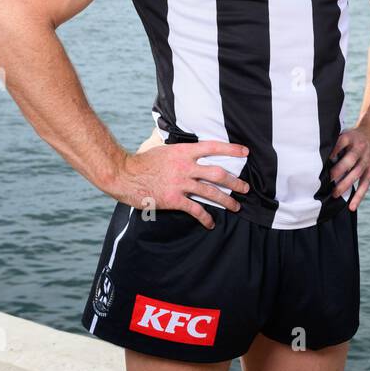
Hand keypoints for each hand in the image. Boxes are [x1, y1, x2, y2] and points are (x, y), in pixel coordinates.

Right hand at [108, 139, 251, 229]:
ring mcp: (180, 183)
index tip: (245, 152)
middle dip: (234, 181)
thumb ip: (181, 152)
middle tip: (246, 187)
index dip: (231, 149)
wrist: (124, 174)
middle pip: (217, 173)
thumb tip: (193, 151)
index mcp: (184, 151)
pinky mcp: (174, 199)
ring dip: (226, 200)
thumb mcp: (164, 149)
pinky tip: (211, 223)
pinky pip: (195, 209)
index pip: (212, 147)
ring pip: (210, 192)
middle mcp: (185, 167)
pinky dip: (205, 218)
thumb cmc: (142, 161)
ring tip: (236, 206)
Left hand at [328, 122, 369, 210]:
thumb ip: (333, 144)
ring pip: (357, 173)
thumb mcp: (344, 134)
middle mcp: (360, 148)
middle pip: (350, 160)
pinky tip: (352, 206)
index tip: (322, 161)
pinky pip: (366, 184)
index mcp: (350, 137)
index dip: (332, 151)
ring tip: (334, 194)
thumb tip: (315, 158)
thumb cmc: (353, 137)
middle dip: (338, 171)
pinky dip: (359, 196)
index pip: (340, 143)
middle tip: (326, 181)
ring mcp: (368, 159)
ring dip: (346, 184)